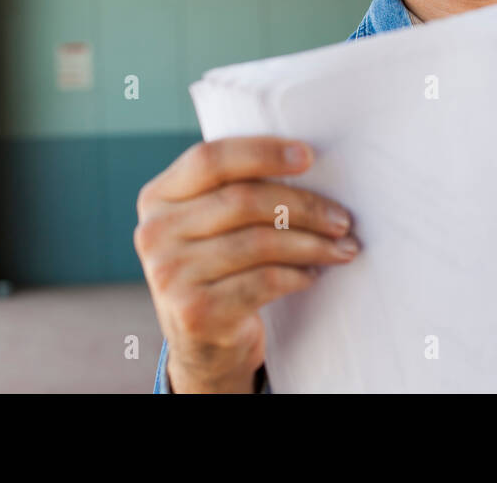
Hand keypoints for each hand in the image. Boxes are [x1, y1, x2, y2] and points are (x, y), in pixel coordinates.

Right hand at [134, 136, 359, 392]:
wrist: (203, 344)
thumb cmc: (219, 266)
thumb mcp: (210, 223)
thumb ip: (234, 189)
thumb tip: (307, 160)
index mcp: (157, 197)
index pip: (210, 159)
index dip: (262, 152)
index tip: (309, 156)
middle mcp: (154, 233)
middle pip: (241, 201)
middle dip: (303, 206)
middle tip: (342, 219)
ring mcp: (170, 274)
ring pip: (259, 243)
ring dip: (312, 244)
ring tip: (342, 247)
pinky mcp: (195, 312)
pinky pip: (263, 281)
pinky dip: (297, 275)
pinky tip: (313, 275)